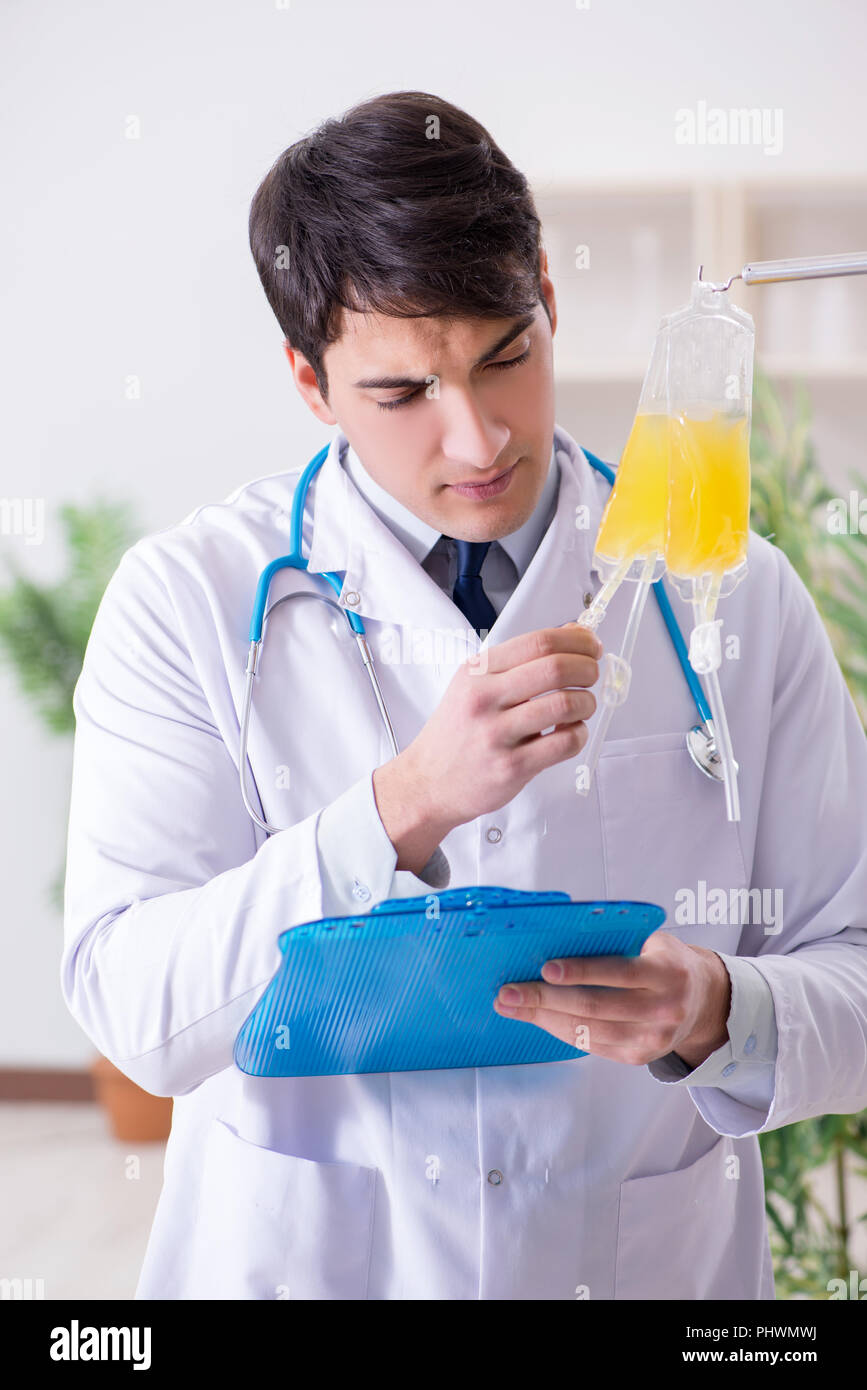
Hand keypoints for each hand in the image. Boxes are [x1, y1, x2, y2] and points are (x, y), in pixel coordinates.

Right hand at [373, 624, 601, 871]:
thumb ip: (520, 661)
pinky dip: (579, 734)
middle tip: (592, 674)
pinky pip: (564, 744)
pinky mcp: (511, 767)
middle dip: (588, 668)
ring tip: (582, 707)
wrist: (428, 782)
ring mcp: (497, 734)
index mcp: (477, 672)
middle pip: (556, 668)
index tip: (590, 645)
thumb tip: (571, 634)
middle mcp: (484, 698)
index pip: (538, 642)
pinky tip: (570, 733)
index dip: (576, 640)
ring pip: (566, 704)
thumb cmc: (457, 732)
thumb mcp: (475, 686)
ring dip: (587, 703)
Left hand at [492, 931, 731, 1068]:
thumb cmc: (664, 961)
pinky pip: (592, 1045)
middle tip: (508, 992)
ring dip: (543, 1018)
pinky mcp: (639, 1057)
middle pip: (594, 1006)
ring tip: (512, 1007)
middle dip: (545, 999)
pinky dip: (561, 1030)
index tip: (544, 969)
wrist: (702, 1001)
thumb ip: (614, 943)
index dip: (580, 971)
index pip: (617, 972)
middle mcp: (663, 1009)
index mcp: (666, 972)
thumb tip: (553, 941)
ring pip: (588, 1031)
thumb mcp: (651, 943)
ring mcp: (652, 1039)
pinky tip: (538, 1018)